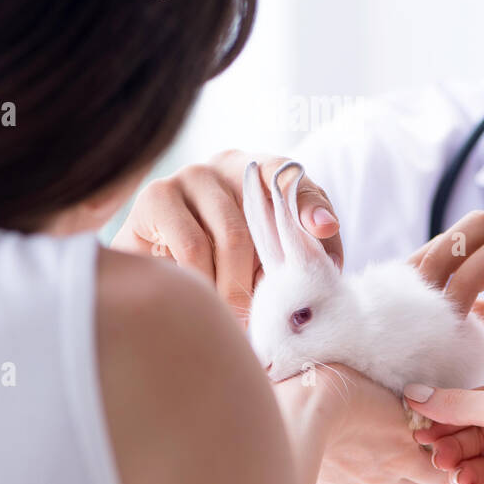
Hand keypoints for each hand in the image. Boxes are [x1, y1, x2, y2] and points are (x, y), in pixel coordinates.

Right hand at [110, 149, 343, 324]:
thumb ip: (304, 248)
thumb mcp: (273, 253)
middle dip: (260, 281)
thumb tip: (329, 255)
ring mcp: (186, 177)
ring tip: (233, 317)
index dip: (307, 204)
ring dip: (231, 289)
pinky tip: (202, 300)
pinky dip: (202, 282)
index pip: (288, 175)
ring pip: (224, 239)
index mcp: (260, 170)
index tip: (324, 229)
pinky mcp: (154, 198)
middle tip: (262, 318)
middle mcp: (224, 166)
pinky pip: (189, 248)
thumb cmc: (230, 262)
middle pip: (259, 222)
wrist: (156, 271)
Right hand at [271, 363, 446, 483]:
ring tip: (377, 456)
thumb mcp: (383, 384)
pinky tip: (347, 465)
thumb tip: (416, 393)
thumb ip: (403, 399)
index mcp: (406, 446)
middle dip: (421, 472)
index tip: (431, 440)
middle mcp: (389, 471)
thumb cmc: (340, 387)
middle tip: (410, 448)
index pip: (440, 469)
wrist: (302, 411)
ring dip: (390, 481)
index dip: (440, 456)